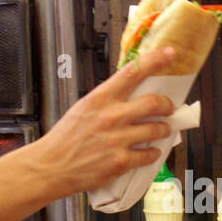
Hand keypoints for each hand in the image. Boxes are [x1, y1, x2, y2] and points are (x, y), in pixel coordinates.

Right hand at [32, 47, 178, 196]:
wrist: (51, 166)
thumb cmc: (64, 139)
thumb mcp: (83, 108)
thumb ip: (107, 101)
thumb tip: (130, 95)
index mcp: (100, 98)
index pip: (133, 72)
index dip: (156, 60)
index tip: (170, 53)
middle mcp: (111, 117)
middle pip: (154, 102)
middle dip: (167, 104)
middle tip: (169, 107)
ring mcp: (117, 140)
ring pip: (157, 129)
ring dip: (164, 129)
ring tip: (162, 130)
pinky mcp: (120, 162)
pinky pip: (149, 154)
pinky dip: (153, 153)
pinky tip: (150, 152)